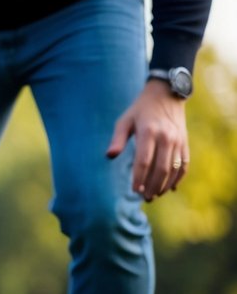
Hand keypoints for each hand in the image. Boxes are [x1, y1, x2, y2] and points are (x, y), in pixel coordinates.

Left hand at [107, 79, 189, 201]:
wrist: (166, 95)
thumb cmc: (140, 110)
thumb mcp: (125, 120)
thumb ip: (117, 139)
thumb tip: (109, 156)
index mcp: (149, 132)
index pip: (144, 161)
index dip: (139, 178)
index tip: (135, 190)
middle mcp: (166, 138)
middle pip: (161, 169)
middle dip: (153, 186)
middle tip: (145, 198)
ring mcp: (178, 141)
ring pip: (174, 169)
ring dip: (165, 185)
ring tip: (155, 195)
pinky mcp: (185, 142)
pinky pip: (184, 164)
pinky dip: (179, 178)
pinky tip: (170, 188)